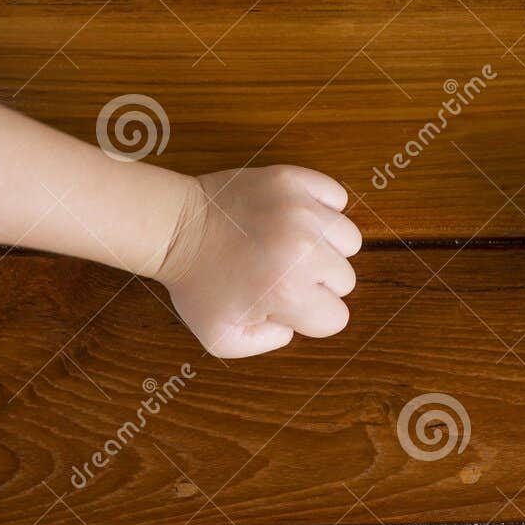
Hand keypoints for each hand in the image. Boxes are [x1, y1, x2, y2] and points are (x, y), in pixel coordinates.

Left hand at [158, 166, 361, 357]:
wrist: (175, 227)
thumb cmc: (198, 282)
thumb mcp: (222, 338)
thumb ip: (268, 344)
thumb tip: (294, 323)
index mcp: (288, 291)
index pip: (335, 317)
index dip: (310, 316)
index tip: (283, 302)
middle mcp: (303, 250)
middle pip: (345, 279)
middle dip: (317, 283)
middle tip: (282, 273)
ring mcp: (301, 211)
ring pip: (348, 239)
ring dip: (326, 247)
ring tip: (293, 246)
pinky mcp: (295, 181)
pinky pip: (337, 196)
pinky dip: (324, 208)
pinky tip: (298, 219)